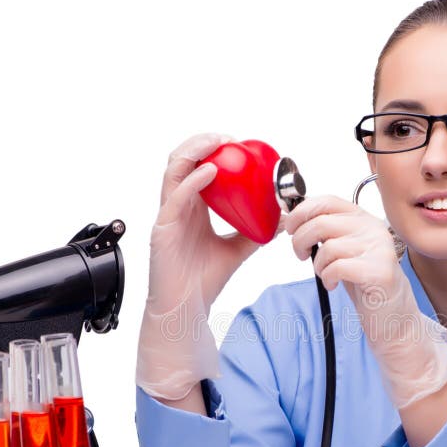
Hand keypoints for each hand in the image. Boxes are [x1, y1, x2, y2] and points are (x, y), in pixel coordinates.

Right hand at [136, 133, 267, 401]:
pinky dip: (193, 182)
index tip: (235, 142)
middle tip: (227, 138)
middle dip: (201, 143)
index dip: (210, 149)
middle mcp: (177, 207)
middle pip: (181, 162)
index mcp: (192, 208)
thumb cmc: (205, 280)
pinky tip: (210, 172)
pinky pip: (175, 198)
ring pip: (173, 172)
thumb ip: (258, 232)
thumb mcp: (239, 249)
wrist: (187, 308)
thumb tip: (284, 217)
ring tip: (217, 143)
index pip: (196, 168)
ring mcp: (168, 216)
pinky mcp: (162, 229)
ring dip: (194, 152)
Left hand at [285, 195, 446, 409]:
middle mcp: (374, 228)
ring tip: (326, 274)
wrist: (391, 316)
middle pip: (321, 222)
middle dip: (300, 240)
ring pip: (328, 247)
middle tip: (301, 255)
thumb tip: (291, 218)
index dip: (301, 211)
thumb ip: (325, 231)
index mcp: (363, 218)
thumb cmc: (363, 282)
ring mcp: (379, 249)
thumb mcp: (343, 249)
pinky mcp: (379, 271)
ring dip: (318, 264)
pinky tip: (333, 284)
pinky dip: (328, 277)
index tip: (290, 227)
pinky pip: (337, 267)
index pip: (327, 201)